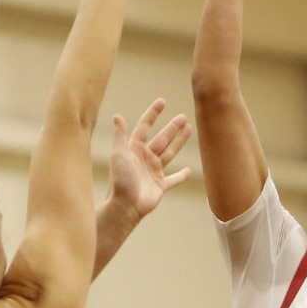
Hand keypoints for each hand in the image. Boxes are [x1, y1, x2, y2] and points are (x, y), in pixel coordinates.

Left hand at [106, 99, 193, 220]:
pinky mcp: (161, 186)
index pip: (145, 127)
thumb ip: (120, 135)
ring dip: (179, 142)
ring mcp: (154, 171)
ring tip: (189, 130)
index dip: (153, 114)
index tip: (162, 102)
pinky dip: (181, 176)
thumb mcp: (119, 154)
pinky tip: (188, 170)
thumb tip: (117, 116)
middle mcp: (145, 158)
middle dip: (172, 127)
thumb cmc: (120, 180)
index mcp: (135, 149)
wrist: (125, 206)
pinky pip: (173, 179)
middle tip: (183, 117)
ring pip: (170, 153)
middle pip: (161, 138)